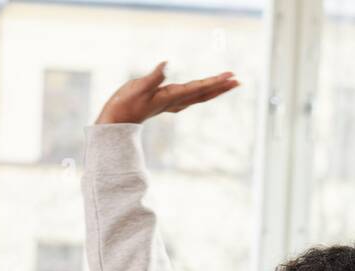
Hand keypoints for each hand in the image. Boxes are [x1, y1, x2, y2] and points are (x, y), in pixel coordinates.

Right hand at [95, 61, 240, 124]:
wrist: (116, 122)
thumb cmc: (124, 104)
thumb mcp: (137, 87)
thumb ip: (153, 77)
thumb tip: (166, 64)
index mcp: (171, 96)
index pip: (199, 88)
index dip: (215, 82)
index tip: (230, 77)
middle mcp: (175, 101)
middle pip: (204, 93)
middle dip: (222, 86)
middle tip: (238, 80)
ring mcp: (172, 103)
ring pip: (200, 96)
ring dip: (215, 89)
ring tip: (229, 83)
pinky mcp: (166, 102)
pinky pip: (191, 97)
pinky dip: (202, 92)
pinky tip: (205, 90)